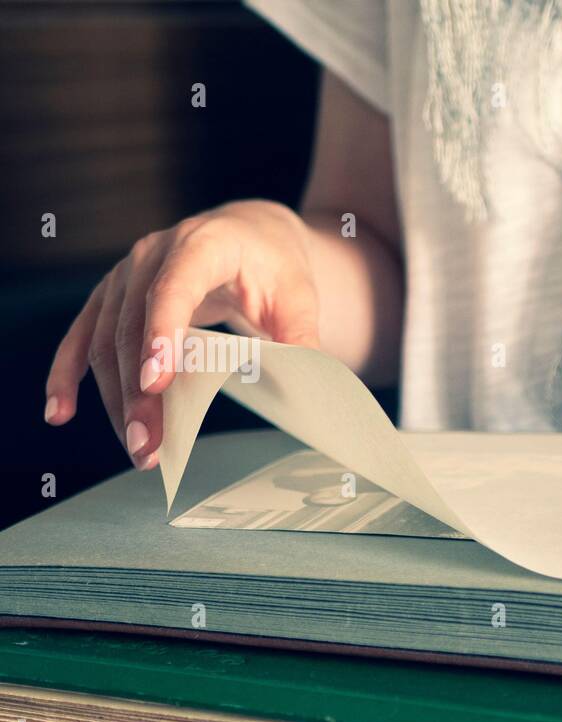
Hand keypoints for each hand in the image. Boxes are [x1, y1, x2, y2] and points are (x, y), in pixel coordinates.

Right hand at [44, 200, 320, 468]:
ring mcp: (127, 274)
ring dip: (115, 399)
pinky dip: (68, 374)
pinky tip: (61, 411)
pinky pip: (84, 336)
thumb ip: (302, 337)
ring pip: (108, 341)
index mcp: (204, 244)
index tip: (158, 381)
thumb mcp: (300, 296)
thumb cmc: (276, 266)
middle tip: (149, 445)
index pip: (175, 287)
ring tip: (138, 450)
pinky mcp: (113, 296)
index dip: (162, 332)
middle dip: (139, 393)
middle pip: (134, 327)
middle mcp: (154, 254)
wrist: (251, 236)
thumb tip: (305, 384)